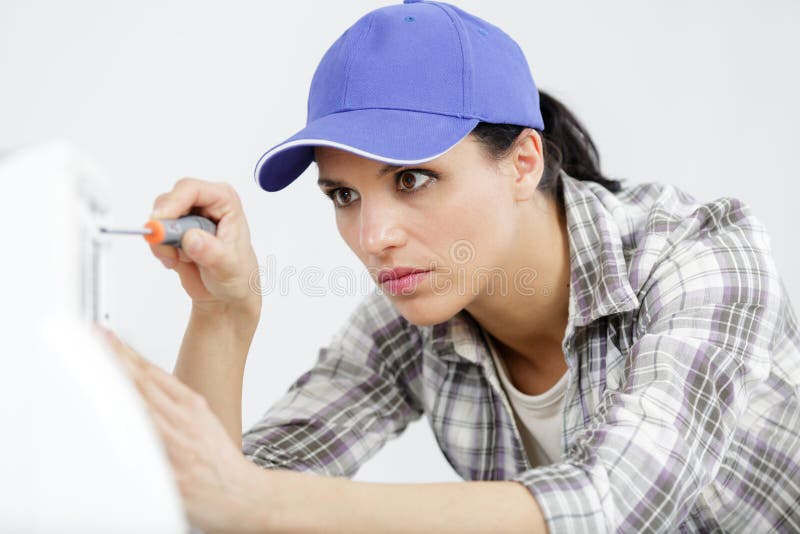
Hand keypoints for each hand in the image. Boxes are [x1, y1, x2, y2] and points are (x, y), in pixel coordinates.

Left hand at [96, 326, 266, 532]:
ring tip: (95, 364)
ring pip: (139, 407)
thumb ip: (173, 404)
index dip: (126, 352)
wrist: (243, 495)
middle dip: (116, 359)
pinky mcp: (168, 472)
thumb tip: (142, 385)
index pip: (152, 372)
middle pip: (142, 384)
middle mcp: (181, 421)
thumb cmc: (219, 462)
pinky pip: (141, 449)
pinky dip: (125, 430)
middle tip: (94, 338)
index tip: (105, 335)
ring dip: (117, 385)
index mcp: (191, 406)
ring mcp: (174, 446)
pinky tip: (107, 416)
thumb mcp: (202, 421)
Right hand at [149, 178, 260, 315]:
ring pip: (159, 217)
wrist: (227, 294)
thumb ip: (210, 251)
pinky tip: (176, 261)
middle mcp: (205, 204)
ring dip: (162, 241)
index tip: (160, 222)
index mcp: (224, 201)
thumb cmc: (238, 275)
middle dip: (164, 225)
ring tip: (177, 260)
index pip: (192, 190)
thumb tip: (191, 238)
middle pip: (170, 200)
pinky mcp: (175, 232)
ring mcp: (188, 217)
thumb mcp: (229, 266)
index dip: (173, 203)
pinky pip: (156, 234)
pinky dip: (160, 249)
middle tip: (168, 249)